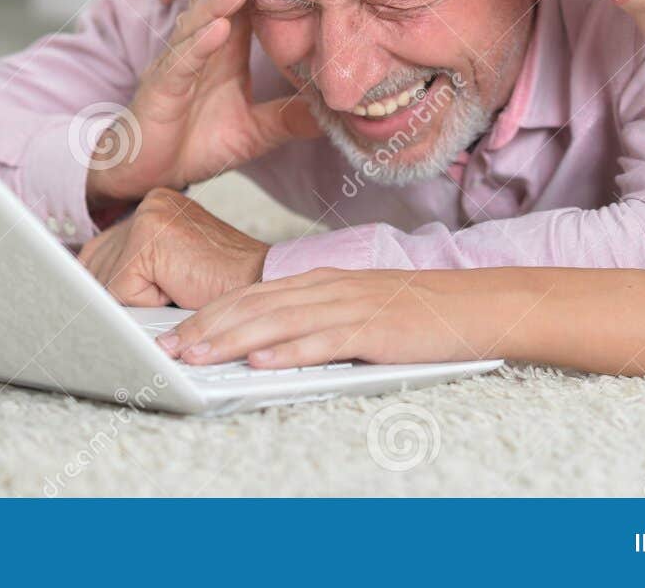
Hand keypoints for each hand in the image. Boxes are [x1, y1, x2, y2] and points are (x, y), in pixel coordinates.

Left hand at [78, 188, 267, 307]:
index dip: (109, 285)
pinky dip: (146, 303)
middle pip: (95, 266)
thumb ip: (132, 265)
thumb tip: (88, 284)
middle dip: (120, 294)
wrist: (263, 285)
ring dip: (135, 300)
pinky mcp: (150, 238)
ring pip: (104, 280)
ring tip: (175, 290)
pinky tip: (177, 290)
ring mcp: (149, 216)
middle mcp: (149, 203)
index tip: (122, 296)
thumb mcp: (170, 268)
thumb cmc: (223, 284)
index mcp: (152, 206)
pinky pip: (120, 289)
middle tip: (165, 294)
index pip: (98, 253)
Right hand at [86, 0, 318, 206]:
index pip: (241, 8)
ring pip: (197, 25)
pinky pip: (180, 63)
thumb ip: (289, 118)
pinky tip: (217, 30)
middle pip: (215, 3)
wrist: (147, 177)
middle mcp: (197, 51)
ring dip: (218, 1)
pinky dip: (199, 46)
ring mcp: (176, 67)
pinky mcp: (161, 90)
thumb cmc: (194, 145)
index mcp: (221, 53)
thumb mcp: (253, 132)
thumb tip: (338, 114)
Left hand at [156, 268, 499, 367]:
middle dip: (205, 328)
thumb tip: (266, 347)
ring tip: (196, 356)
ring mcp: (350, 306)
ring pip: (278, 322)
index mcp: (321, 281)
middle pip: (253, 306)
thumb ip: (315, 320)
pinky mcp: (374, 329)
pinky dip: (290, 351)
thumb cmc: (418, 313)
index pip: (251, 295)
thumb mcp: (357, 308)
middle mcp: (328, 287)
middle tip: (167, 350)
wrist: (478, 304)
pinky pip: (324, 341)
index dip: (208, 313)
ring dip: (232, 340)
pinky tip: (261, 363)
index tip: (173, 333)